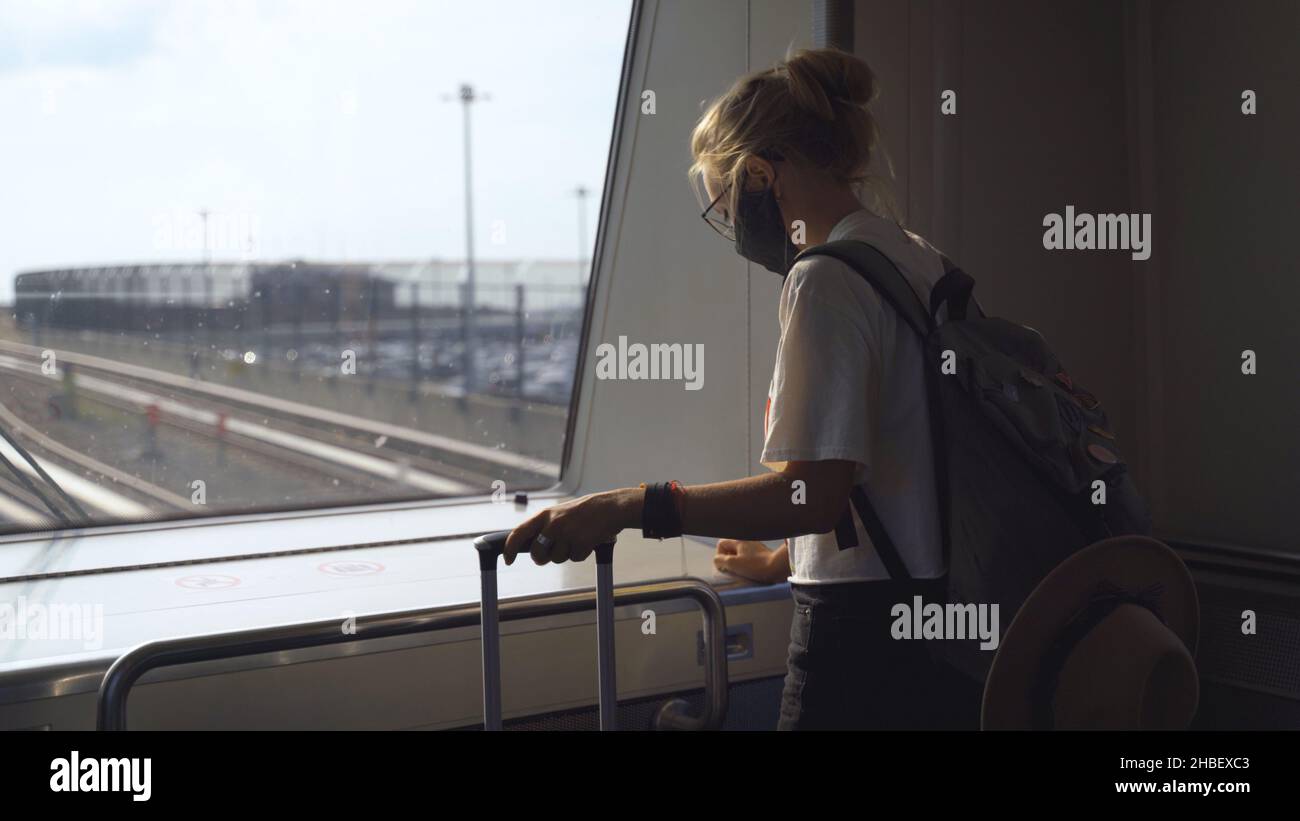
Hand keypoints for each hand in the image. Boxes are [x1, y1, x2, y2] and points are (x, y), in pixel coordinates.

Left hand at [504, 488, 640, 565]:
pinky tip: (587, 540)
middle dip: (543, 558)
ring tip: (576, 538)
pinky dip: (581, 554)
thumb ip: (544, 527)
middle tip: (554, 551)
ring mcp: (567, 534)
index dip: (510, 549)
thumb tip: (528, 546)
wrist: (610, 508)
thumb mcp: (559, 513)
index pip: (518, 533)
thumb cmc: (583, 512)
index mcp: (544, 515)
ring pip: (556, 559)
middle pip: (537, 554)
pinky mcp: (580, 543)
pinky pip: (574, 559)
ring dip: (566, 554)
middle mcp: (553, 524)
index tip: (508, 560)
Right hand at [713, 539, 786, 583]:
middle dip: (728, 560)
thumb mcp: (733, 563)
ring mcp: (754, 548)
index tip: (725, 565)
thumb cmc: (755, 565)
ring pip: (738, 555)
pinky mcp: (761, 555)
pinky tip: (750, 572)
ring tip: (741, 572)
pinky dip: (745, 566)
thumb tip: (717, 561)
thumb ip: (720, 560)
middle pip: (730, 550)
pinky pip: (747, 559)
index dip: (719, 556)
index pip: (721, 544)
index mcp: (739, 540)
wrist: (777, 568)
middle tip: (732, 569)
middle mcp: (746, 541)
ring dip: (737, 564)